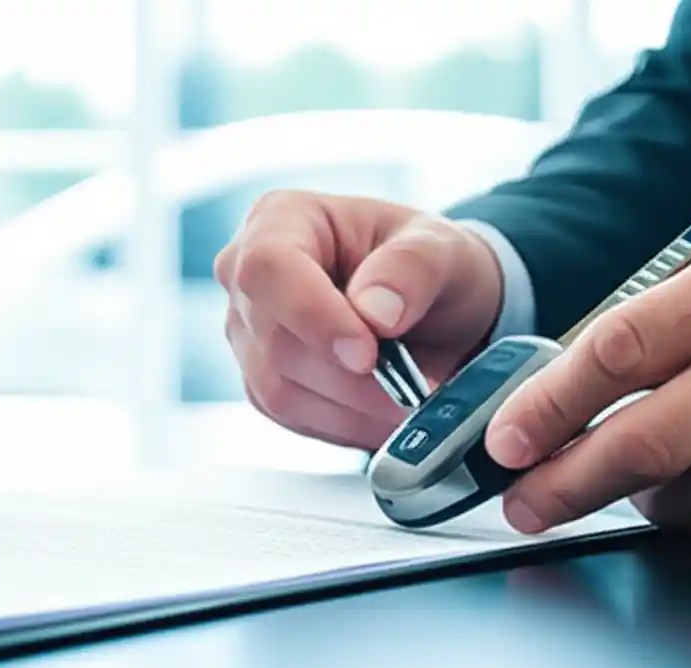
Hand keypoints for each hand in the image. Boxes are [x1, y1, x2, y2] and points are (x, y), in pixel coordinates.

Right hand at [213, 190, 503, 448]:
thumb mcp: (443, 246)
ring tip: (409, 405)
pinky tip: (382, 413)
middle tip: (415, 392)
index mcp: (281, 219)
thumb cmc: (426, 263)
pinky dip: (344, 424)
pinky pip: (290, 416)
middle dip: (349, 378)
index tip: (367, 355)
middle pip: (275, 339)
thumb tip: (375, 314)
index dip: (311, 315)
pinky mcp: (260, 380)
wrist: (432, 306)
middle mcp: (247, 274)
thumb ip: (413, 267)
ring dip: (352, 409)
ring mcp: (247, 332)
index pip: (268, 268)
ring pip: (279, 388)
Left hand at [485, 249, 690, 533]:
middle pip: (652, 438)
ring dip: (646, 500)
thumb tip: (545, 396)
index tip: (503, 440)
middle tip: (524, 504)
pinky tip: (681, 494)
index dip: (552, 401)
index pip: (623, 347)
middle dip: (572, 482)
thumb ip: (654, 327)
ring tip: (614, 485)